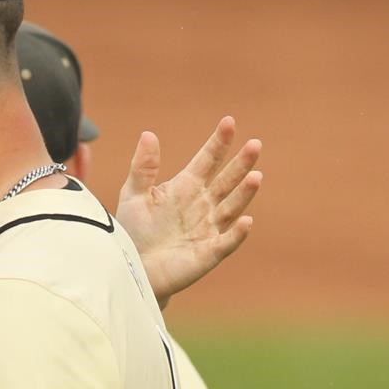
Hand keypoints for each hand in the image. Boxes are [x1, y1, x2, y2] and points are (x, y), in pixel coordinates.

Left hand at [114, 116, 261, 304]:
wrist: (132, 267)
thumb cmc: (134, 231)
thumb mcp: (133, 195)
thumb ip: (143, 167)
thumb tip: (148, 134)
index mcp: (186, 187)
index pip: (207, 160)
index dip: (218, 142)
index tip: (229, 122)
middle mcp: (203, 205)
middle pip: (226, 181)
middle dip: (240, 163)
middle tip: (255, 144)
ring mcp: (208, 229)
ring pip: (231, 207)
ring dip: (244, 193)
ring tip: (256, 176)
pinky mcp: (208, 253)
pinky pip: (226, 242)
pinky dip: (237, 233)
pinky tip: (246, 221)